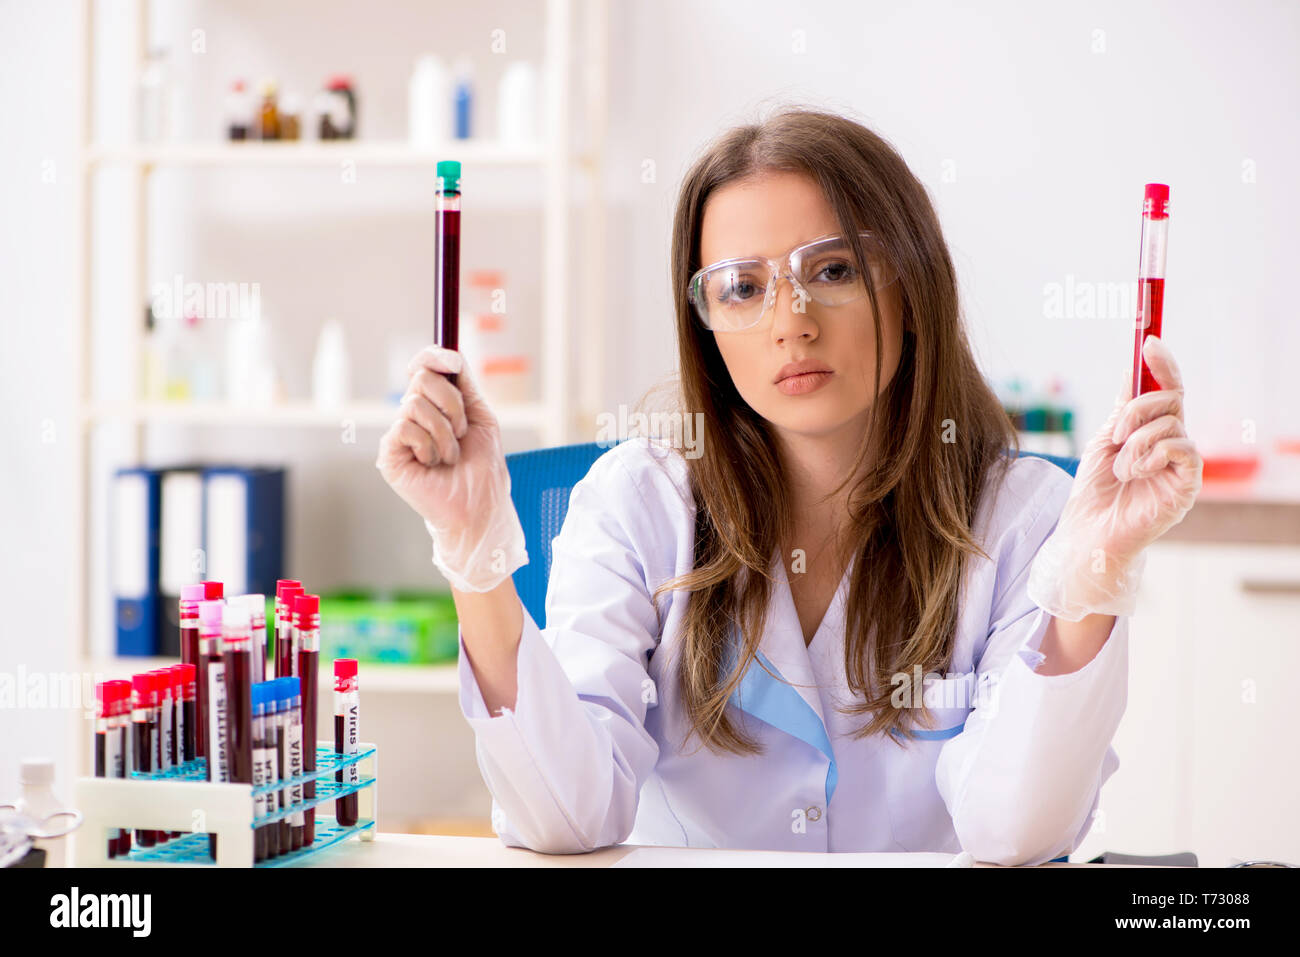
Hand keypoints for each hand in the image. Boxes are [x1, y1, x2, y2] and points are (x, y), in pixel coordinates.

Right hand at [375, 345, 527, 592]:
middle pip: (422, 378)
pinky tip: (433, 465)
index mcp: (435, 404)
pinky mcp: (389, 454)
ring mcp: (400, 434)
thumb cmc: (482, 467)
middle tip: (461, 432)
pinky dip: (429, 446)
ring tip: (450, 455)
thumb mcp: (480, 416)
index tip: (451, 362)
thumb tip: (450, 354)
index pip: (423, 366)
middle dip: (452, 404)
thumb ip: (464, 384)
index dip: (433, 356)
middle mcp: (413, 415)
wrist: (479, 507)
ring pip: (415, 403)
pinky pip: (405, 428)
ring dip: (445, 432)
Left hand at [1026, 335, 1202, 619]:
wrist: (1088, 531)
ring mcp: (1182, 463)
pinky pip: (1183, 447)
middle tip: (1116, 432)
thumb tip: (1132, 372)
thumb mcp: (1103, 441)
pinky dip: (1152, 453)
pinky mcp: (1187, 483)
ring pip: (1171, 423)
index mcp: (1153, 430)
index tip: (1149, 342)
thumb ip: (1122, 410)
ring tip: (1121, 467)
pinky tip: (1135, 472)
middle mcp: (1172, 442)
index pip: (1167, 389)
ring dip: (1136, 441)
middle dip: (1139, 407)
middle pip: (1172, 399)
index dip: (1162, 364)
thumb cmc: (1094, 491)